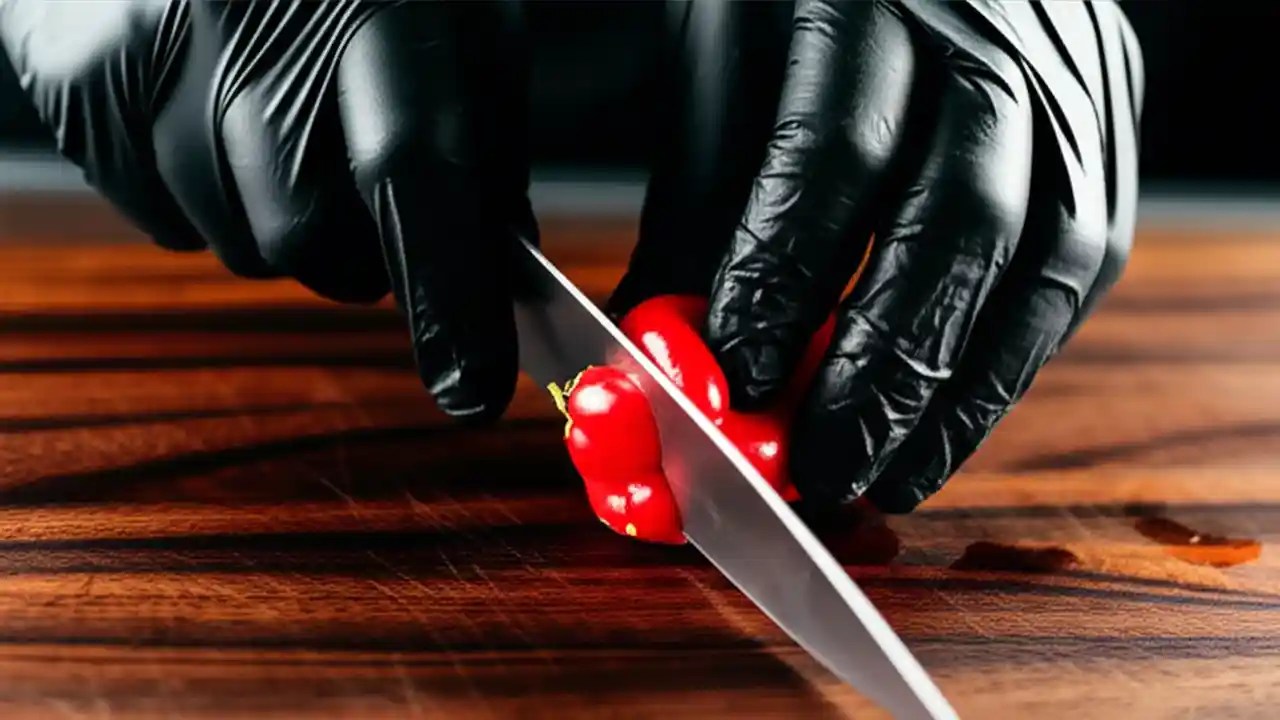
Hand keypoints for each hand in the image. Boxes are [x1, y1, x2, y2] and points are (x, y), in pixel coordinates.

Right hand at [1, 0, 534, 419]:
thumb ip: (483, 145)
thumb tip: (493, 277)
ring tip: (289, 140)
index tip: (471, 387)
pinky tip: (218, 127)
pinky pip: (162, 218)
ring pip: (236, 244)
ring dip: (280, 229)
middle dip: (358, 257)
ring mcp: (145, 46)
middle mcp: (249, 20)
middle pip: (308, 234)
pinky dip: (207, 204)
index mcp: (373, 0)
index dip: (444, 296)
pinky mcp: (76, 77)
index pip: (412, 172)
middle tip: (374, 210)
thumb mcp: (454, 22)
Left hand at [615, 0, 1142, 511]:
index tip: (738, 379)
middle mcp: (995, 26)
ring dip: (973, 388)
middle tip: (826, 465)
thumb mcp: (724, 75)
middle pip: (966, 221)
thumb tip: (668, 363)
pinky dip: (1022, 345)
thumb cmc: (789, 1)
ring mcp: (1073, 66)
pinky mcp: (1108, 107)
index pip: (838, 149)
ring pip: (1055, 254)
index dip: (786, 277)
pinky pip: (1091, 249)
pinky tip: (959, 404)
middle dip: (889, 369)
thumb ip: (701, 217)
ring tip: (899, 471)